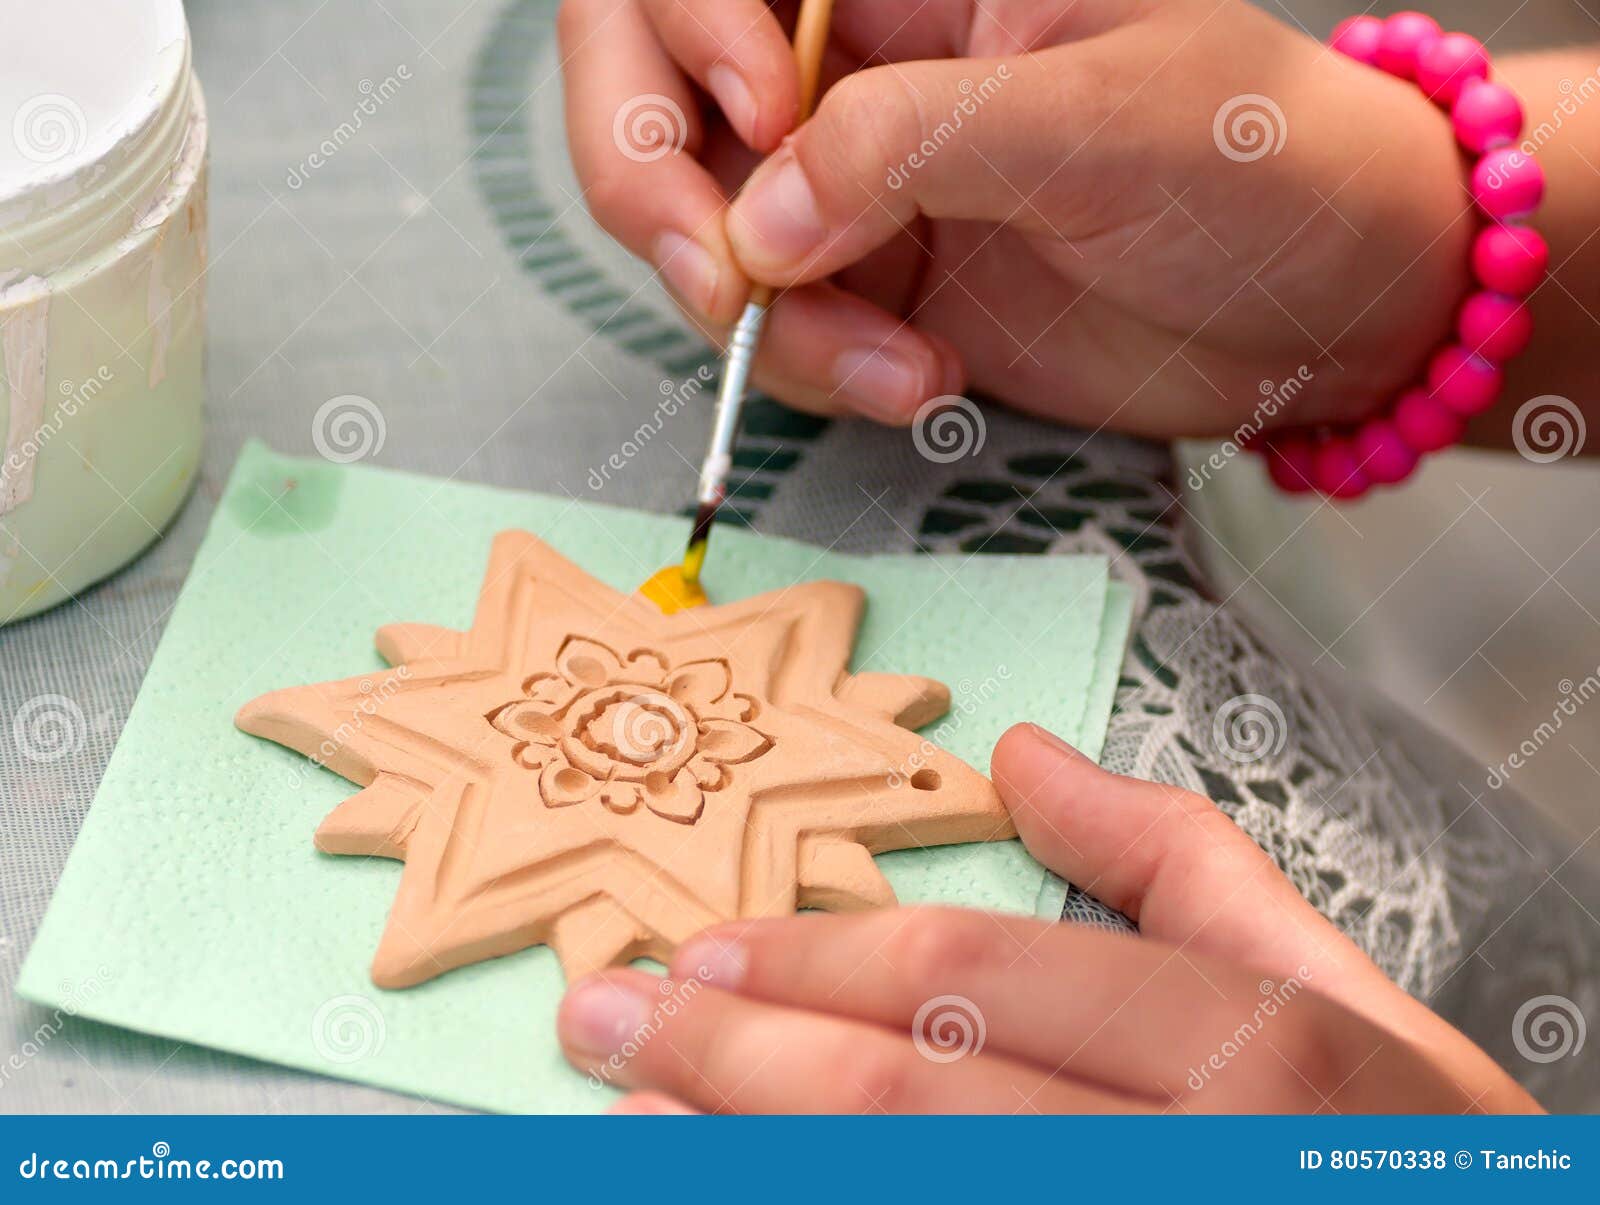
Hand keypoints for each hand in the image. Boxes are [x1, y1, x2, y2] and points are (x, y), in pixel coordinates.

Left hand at [557, 723, 1539, 1112]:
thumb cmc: (1396, 1142)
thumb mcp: (1332, 984)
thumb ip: (1178, 862)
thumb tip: (1029, 753)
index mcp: (1245, 1045)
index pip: (972, 982)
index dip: (816, 959)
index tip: (707, 943)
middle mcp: (1182, 1158)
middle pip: (905, 1096)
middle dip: (731, 1052)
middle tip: (606, 1013)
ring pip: (893, 1185)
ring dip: (738, 1146)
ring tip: (629, 1108)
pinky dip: (813, 1198)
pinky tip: (732, 1173)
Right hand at [558, 0, 1472, 436]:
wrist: (1322, 308)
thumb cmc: (1260, 163)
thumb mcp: (1101, 122)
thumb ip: (917, 143)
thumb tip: (755, 217)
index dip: (686, 32)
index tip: (765, 125)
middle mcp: (856, 53)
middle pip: (649, 83)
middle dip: (658, 189)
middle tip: (725, 287)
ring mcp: (848, 172)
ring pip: (699, 223)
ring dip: (764, 318)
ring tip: (897, 373)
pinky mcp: (863, 278)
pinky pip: (767, 322)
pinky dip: (812, 371)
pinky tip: (916, 385)